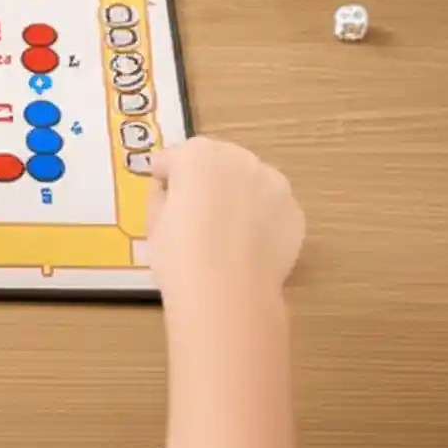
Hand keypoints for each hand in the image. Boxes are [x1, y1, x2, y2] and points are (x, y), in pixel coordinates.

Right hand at [146, 137, 304, 298]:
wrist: (227, 293)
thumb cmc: (179, 255)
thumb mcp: (153, 222)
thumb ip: (163, 196)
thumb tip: (172, 192)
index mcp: (196, 155)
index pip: (173, 158)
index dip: (165, 178)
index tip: (163, 197)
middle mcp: (238, 158)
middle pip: (216, 162)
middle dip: (205, 182)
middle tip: (195, 216)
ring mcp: (273, 183)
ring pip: (249, 182)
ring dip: (236, 196)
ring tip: (225, 233)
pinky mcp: (294, 211)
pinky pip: (270, 207)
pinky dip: (260, 219)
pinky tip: (247, 247)